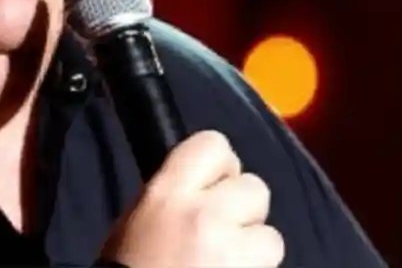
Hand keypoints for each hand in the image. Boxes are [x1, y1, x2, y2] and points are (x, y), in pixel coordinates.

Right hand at [99, 130, 284, 266]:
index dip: (220, 166)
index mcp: (169, 192)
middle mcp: (206, 214)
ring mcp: (233, 251)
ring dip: (254, 249)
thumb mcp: (140, 218)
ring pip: (271, 236)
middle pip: (254, 187)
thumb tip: (208, 185)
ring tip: (230, 262)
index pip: (213, 145)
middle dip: (243, 210)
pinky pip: (272, 267)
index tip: (212, 186)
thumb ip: (176, 194)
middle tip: (222, 231)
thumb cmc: (129, 267)